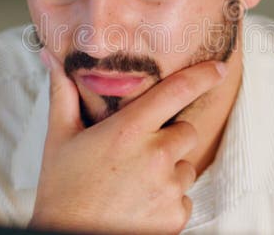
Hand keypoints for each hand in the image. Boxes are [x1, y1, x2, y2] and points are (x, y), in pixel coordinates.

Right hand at [27, 50, 226, 233]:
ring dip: (168, 171)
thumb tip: (53, 59)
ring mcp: (168, 188)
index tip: (219, 68)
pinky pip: (184, 198)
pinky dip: (167, 201)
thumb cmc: (61, 191)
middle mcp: (155, 156)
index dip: (203, 75)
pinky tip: (139, 204)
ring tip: (133, 184)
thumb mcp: (59, 138)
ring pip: (185, 166)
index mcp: (129, 130)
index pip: (177, 91)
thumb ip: (63, 95)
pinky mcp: (176, 216)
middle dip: (169, 137)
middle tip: (138, 154)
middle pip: (186, 131)